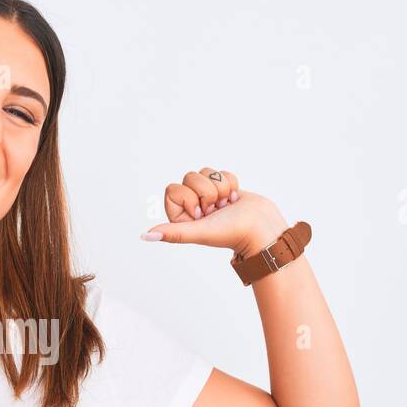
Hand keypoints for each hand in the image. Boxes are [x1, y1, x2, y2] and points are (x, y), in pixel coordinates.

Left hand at [141, 167, 287, 256]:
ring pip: (206, 172)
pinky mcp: (224, 187)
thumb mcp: (198, 232)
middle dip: (207, 192)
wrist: (261, 228)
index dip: (189, 197)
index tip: (201, 213)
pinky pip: (221, 171)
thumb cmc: (230, 233)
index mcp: (181, 216)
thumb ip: (174, 232)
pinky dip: (231, 184)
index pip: (172, 189)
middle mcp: (192, 205)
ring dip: (220, 188)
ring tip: (226, 205)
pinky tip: (235, 200)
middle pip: (189, 177)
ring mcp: (208, 195)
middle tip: (216, 210)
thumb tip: (145, 235)